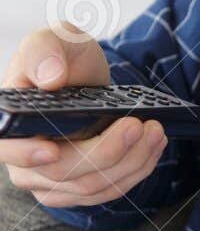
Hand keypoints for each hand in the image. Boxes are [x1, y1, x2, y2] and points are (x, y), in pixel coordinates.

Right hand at [0, 24, 167, 208]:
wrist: (87, 79)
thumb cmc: (64, 59)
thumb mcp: (55, 40)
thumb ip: (44, 51)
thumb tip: (49, 77)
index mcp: (10, 122)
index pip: (8, 148)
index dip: (27, 154)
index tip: (52, 150)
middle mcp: (23, 158)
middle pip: (62, 172)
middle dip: (104, 151)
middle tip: (135, 125)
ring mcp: (50, 180)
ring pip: (91, 186)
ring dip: (130, 161)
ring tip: (154, 130)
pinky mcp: (79, 189)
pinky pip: (109, 190)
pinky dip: (137, 169)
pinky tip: (152, 145)